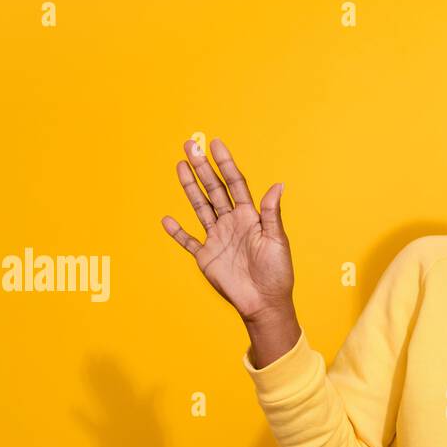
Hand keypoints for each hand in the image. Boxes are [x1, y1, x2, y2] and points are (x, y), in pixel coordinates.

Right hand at [161, 138, 294, 324]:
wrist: (264, 302)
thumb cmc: (276, 273)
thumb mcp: (276, 240)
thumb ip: (272, 213)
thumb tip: (278, 185)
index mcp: (250, 217)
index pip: (235, 184)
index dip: (225, 163)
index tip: (215, 144)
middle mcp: (232, 223)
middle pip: (214, 190)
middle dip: (202, 167)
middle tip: (190, 145)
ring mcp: (217, 238)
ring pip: (200, 207)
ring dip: (190, 187)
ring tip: (180, 165)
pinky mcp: (206, 256)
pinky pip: (188, 241)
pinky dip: (177, 232)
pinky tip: (167, 220)